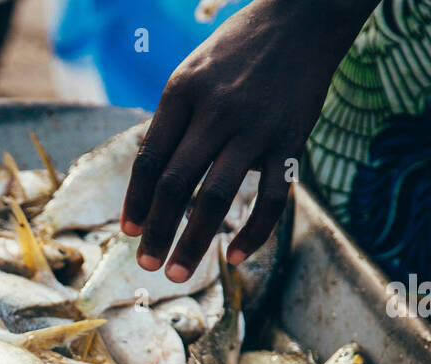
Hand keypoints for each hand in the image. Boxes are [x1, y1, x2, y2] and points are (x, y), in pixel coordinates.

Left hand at [121, 0, 378, 280]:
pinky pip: (270, 199)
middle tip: (145, 264)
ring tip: (176, 272)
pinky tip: (237, 257)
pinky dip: (253, 233)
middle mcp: (216, 111)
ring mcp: (255, 128)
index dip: (135, 200)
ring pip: (216, 198)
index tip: (128, 231)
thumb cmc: (237, 52)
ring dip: (193, 242)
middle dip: (156, 231)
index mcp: (182, 92)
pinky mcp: (291, 141)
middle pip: (176, 185)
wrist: (302, 19)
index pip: (150, 159)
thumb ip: (173, 124)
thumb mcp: (192, 74)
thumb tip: (151, 183)